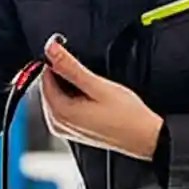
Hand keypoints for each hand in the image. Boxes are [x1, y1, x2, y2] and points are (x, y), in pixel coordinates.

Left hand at [40, 35, 162, 160]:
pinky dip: (74, 97)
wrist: (145, 138)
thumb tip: (51, 49)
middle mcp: (56, 123)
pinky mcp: (72, 131)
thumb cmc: (127, 116)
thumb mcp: (98, 85)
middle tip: (87, 72)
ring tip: (93, 87)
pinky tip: (92, 97)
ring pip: (57, 96)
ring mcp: (63, 129)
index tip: (68, 54)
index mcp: (59, 112)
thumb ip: (70, 66)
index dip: (55, 63)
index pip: (44, 78)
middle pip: (49, 88)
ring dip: (70, 86)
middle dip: (63, 75)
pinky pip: (64, 107)